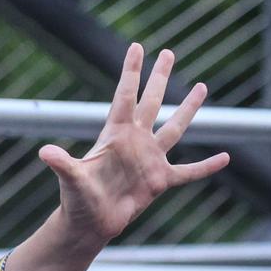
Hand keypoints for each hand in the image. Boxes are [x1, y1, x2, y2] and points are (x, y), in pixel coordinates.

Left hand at [38, 43, 229, 245]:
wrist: (90, 224)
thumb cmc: (77, 200)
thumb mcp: (72, 179)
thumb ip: (63, 164)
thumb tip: (45, 153)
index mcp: (115, 135)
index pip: (125, 95)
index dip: (131, 71)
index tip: (137, 46)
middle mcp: (134, 141)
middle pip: (151, 102)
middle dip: (159, 78)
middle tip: (168, 52)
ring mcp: (150, 159)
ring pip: (174, 128)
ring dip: (188, 109)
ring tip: (202, 87)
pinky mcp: (160, 181)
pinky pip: (189, 172)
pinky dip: (206, 166)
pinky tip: (225, 157)